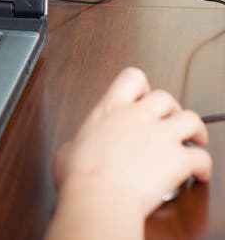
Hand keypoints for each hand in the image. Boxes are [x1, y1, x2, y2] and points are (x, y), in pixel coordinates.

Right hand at [47, 67, 211, 239]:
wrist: (98, 194)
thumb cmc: (80, 173)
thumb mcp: (68, 149)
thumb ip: (78, 143)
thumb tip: (74, 152)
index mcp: (110, 108)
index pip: (132, 78)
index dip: (142, 87)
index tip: (143, 98)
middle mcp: (138, 115)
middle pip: (166, 97)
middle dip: (171, 109)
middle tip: (169, 123)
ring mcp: (161, 135)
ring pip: (191, 118)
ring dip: (195, 130)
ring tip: (195, 141)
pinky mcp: (178, 159)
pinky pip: (202, 157)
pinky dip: (204, 166)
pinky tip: (199, 175)